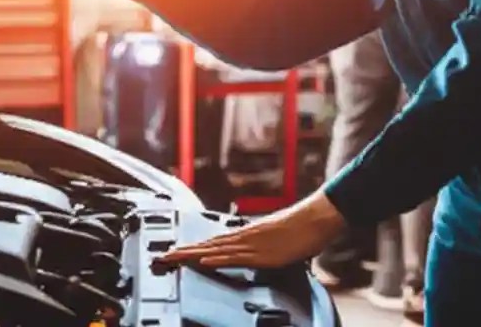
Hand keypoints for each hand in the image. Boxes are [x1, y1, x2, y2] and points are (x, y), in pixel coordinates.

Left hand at [156, 193, 346, 268]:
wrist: (317, 218)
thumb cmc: (302, 227)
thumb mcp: (279, 238)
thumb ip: (267, 246)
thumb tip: (263, 253)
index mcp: (248, 233)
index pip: (215, 242)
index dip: (195, 247)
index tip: (177, 251)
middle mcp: (246, 237)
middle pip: (209, 244)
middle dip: (185, 251)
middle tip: (163, 255)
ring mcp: (252, 245)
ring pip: (215, 250)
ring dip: (192, 255)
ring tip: (173, 258)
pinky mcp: (262, 254)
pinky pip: (235, 257)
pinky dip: (217, 259)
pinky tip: (203, 260)